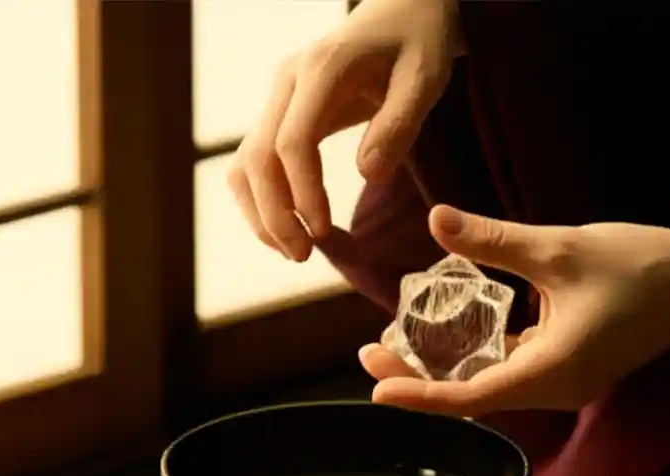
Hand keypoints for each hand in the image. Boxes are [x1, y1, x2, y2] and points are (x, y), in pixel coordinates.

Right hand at [227, 0, 461, 260]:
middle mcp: (288, 80)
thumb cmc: (418, 42)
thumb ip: (398, 124)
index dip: (301, 192)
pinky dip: (262, 200)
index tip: (323, 231)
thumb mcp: (425, 78)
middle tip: (304, 256)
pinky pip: (253, 161)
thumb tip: (368, 175)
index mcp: (322, 68)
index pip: (292, 141)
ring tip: (294, 252)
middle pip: (257, 157)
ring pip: (244, 162)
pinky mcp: (279, 111)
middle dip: (274, 214)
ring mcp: (278, 96)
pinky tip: (288, 229)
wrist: (400, 11)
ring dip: (261, 213)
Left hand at [359, 205, 669, 415]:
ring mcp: (564, 378)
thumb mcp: (560, 248)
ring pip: (489, 381)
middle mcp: (556, 386)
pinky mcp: (570, 363)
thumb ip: (494, 240)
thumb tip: (436, 219)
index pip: (471, 395)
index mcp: (553, 371)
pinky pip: (511, 368)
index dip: (420, 394)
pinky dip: (475, 354)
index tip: (376, 387)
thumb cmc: (641, 266)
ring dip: (443, 365)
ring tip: (394, 341)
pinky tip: (447, 332)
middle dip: (419, 377)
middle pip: (472, 393)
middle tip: (369, 352)